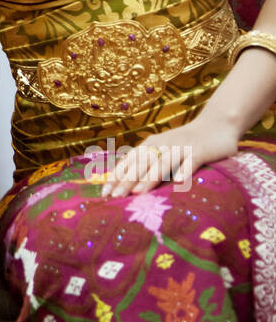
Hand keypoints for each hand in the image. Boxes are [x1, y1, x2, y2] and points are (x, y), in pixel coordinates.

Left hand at [101, 116, 239, 196]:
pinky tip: (179, 181)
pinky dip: (184, 170)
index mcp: (151, 145)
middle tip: (115, 197)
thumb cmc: (186, 143)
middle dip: (127, 180)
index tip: (104, 193)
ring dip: (150, 177)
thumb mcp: (164, 150)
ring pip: (163, 163)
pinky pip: (191, 161)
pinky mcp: (200, 151)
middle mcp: (163, 145)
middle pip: (142, 164)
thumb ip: (148, 163)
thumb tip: (127, 184)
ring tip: (138, 193)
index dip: (116, 176)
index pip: (129, 161)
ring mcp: (181, 148)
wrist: (217, 124)